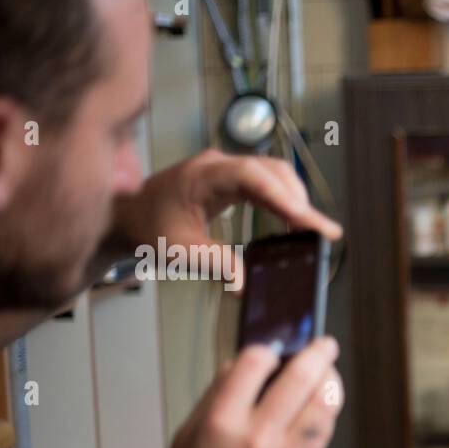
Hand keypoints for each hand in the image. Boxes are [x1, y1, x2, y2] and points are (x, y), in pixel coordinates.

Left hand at [113, 149, 342, 290]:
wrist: (127, 215)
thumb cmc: (147, 227)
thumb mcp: (179, 251)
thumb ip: (215, 264)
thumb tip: (245, 283)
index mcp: (203, 176)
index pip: (255, 178)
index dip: (287, 198)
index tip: (311, 221)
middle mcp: (218, 165)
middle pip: (273, 172)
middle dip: (299, 202)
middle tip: (321, 232)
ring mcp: (225, 169)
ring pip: (273, 175)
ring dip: (295, 200)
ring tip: (311, 230)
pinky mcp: (230, 179)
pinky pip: (265, 183)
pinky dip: (283, 201)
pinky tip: (294, 222)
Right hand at [151, 337, 343, 447]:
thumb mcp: (188, 432)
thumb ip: (218, 395)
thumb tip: (243, 364)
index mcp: (220, 420)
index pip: (254, 362)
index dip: (267, 349)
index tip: (273, 348)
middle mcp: (255, 435)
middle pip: (299, 378)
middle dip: (317, 354)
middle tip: (324, 345)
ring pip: (322, 405)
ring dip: (330, 382)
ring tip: (329, 373)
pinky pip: (323, 432)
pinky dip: (328, 413)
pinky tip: (324, 405)